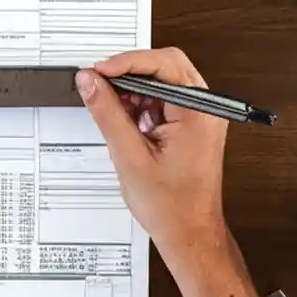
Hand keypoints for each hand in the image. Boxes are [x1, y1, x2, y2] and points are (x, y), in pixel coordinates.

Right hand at [77, 47, 262, 296]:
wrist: (189, 233)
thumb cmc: (173, 206)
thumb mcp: (129, 156)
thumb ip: (107, 113)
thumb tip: (91, 82)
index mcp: (198, 112)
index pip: (162, 64)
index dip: (125, 63)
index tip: (98, 71)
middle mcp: (206, 109)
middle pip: (165, 65)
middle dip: (129, 73)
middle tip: (100, 84)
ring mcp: (201, 116)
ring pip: (163, 81)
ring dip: (134, 90)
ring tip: (111, 111)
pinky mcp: (192, 125)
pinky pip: (164, 100)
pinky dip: (141, 104)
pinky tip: (125, 122)